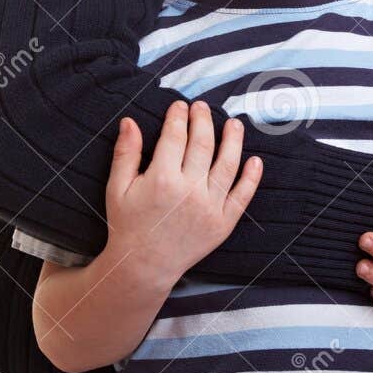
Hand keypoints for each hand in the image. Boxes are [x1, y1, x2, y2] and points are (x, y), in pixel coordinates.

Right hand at [104, 101, 261, 279]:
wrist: (144, 266)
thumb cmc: (128, 225)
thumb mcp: (117, 188)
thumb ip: (126, 153)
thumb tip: (130, 121)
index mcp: (161, 179)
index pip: (175, 136)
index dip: (178, 117)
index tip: (180, 106)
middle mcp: (189, 191)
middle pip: (202, 144)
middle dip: (203, 120)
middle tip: (202, 107)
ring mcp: (209, 207)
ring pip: (227, 164)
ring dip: (233, 140)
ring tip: (233, 123)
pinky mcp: (223, 224)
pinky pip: (242, 196)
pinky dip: (251, 177)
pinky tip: (255, 160)